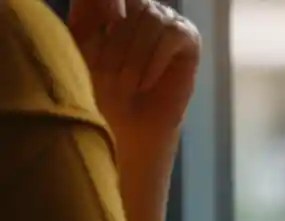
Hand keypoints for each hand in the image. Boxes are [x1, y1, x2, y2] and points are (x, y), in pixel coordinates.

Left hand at [68, 0, 200, 146]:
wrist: (125, 128)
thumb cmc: (98, 91)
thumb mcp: (81, 52)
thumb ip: (89, 19)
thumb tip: (111, 6)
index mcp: (107, 4)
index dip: (108, 0)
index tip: (107, 20)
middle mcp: (137, 6)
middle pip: (132, 4)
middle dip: (117, 43)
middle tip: (110, 77)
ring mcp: (165, 20)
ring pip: (152, 18)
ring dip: (136, 55)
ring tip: (129, 84)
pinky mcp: (188, 38)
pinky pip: (173, 35)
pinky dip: (156, 61)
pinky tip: (146, 83)